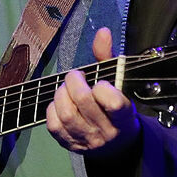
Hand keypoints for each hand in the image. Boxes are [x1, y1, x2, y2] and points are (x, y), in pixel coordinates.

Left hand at [45, 27, 140, 159]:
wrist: (116, 144)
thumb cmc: (115, 107)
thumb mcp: (118, 83)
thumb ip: (108, 58)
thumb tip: (102, 32)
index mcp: (123, 116)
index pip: (113, 103)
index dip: (103, 88)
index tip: (100, 83)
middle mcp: (107, 131)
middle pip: (84, 101)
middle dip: (74, 81)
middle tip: (75, 77)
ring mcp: (88, 141)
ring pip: (67, 114)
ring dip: (61, 94)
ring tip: (66, 88)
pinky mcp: (71, 145)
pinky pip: (54, 125)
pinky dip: (52, 109)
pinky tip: (59, 103)